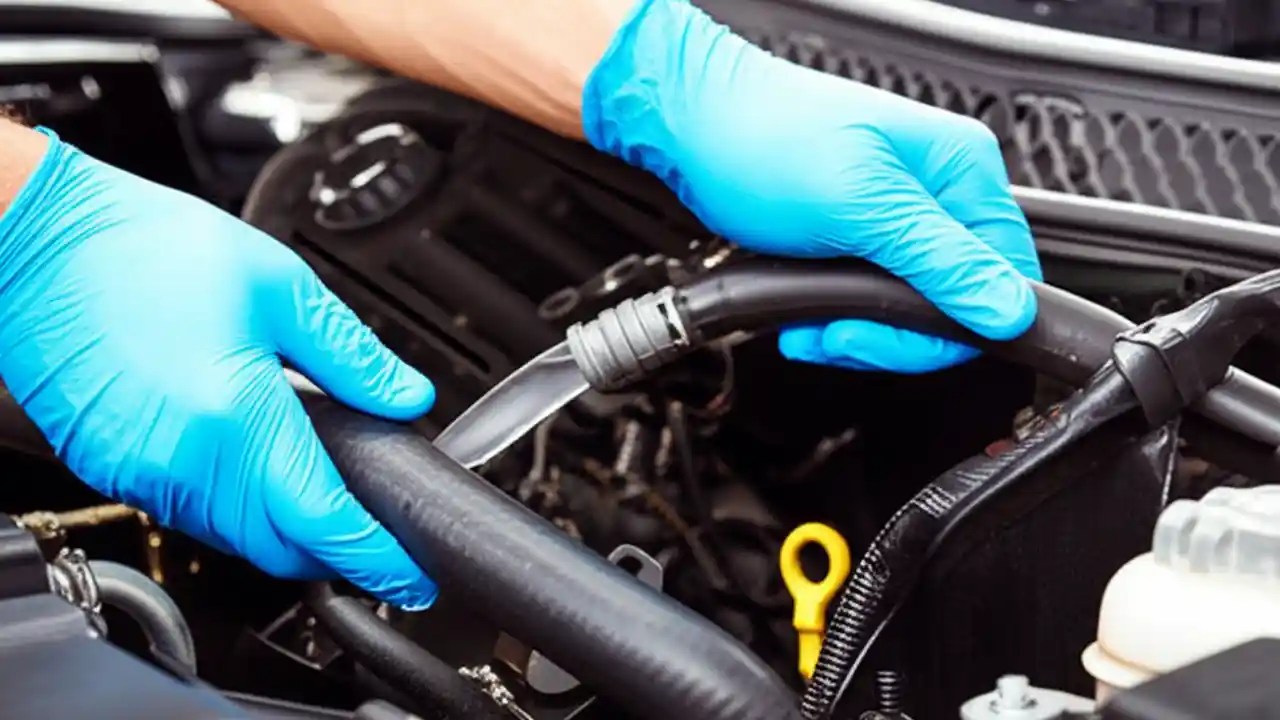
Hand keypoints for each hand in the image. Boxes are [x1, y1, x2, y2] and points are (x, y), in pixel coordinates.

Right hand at [0, 130, 437, 608]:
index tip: (409, 572)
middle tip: (375, 531)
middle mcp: (183, 462)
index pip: (324, 523)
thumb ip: (353, 355)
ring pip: (234, 538)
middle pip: (279, 548)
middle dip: (334, 549)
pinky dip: (233, 508)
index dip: (376, 557)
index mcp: (235, 417)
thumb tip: (406, 396)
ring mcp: (140, 473)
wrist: (38, 240)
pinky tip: (250, 464)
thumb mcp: (279, 286)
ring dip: (283, 530)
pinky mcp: (109, 468)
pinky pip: (189, 514)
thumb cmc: (143, 249)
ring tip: (318, 488)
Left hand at [583, 0, 1040, 371]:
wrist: (690, 127)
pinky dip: (833, 319)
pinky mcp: (856, 238)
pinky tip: (801, 319)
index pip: (1001, 277)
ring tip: (807, 325)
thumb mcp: (860, 208)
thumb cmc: (765, 139)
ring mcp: (897, 217)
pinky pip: (867, 301)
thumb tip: (1008, 311)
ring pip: (905, 312)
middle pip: (952, 304)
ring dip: (854, 332)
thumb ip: (939, 263)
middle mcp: (938, 193)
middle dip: (889, 334)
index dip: (949, 326)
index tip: (888, 338)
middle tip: (837, 333)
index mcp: (961, 171)